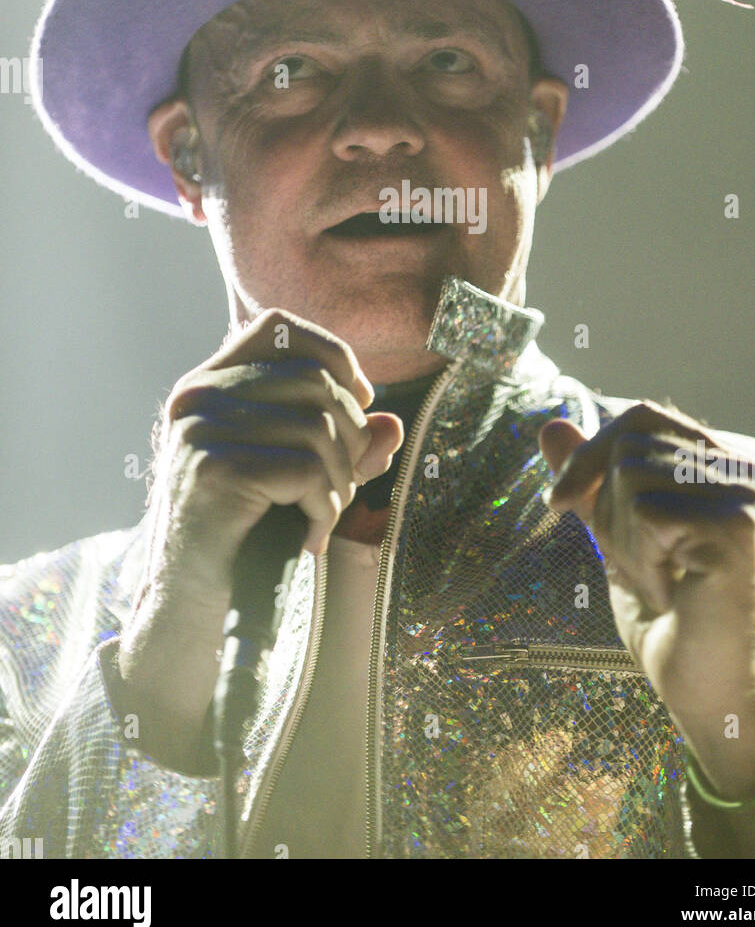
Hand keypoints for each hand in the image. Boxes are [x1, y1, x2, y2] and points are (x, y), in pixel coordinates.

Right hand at [115, 308, 401, 768]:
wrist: (188, 600)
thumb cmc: (246, 529)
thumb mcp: (300, 473)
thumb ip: (346, 443)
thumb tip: (392, 424)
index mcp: (209, 381)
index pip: (278, 326)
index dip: (333, 355)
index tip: (359, 403)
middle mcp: (198, 396)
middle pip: (313, 379)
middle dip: (351, 433)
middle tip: (347, 483)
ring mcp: (201, 431)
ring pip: (316, 426)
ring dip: (342, 478)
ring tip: (328, 514)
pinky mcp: (214, 472)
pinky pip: (305, 470)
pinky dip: (325, 507)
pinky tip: (312, 535)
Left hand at [538, 401, 754, 799]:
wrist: (710, 692)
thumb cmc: (670, 618)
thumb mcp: (619, 536)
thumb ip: (592, 482)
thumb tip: (549, 427)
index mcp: (727, 464)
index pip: (644, 417)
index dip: (591, 452)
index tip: (557, 501)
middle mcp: (748, 470)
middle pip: (631, 444)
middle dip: (606, 508)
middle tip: (639, 567)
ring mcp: (749, 495)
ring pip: (632, 477)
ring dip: (624, 541)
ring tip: (661, 582)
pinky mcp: (739, 526)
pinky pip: (647, 514)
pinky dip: (640, 560)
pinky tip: (672, 595)